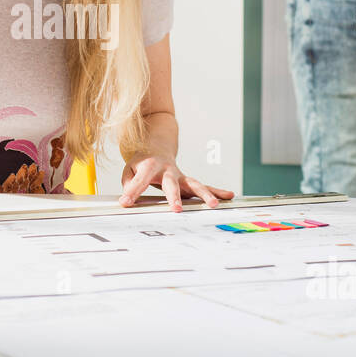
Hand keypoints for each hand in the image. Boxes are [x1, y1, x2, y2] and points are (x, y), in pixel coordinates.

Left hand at [118, 154, 234, 211]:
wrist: (156, 147)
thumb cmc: (142, 162)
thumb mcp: (130, 169)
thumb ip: (129, 184)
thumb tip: (127, 200)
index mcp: (149, 166)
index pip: (140, 179)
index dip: (133, 190)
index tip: (126, 202)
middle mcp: (167, 170)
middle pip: (171, 183)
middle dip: (174, 196)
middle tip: (176, 209)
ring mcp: (180, 176)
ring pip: (193, 184)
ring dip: (204, 194)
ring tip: (213, 204)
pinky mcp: (188, 181)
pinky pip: (203, 186)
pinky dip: (216, 191)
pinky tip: (229, 196)